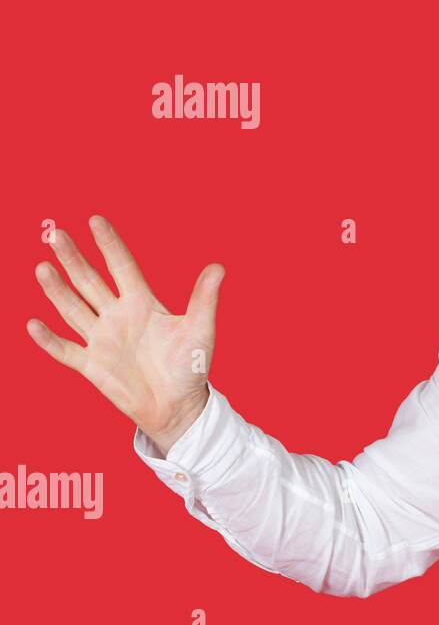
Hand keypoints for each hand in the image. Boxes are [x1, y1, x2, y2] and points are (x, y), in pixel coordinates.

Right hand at [27, 216, 224, 452]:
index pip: (122, 266)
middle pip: (90, 281)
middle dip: (73, 259)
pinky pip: (65, 350)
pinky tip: (33, 324)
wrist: (178, 405)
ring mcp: (101, 339)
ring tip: (42, 268)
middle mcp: (117, 316)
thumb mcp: (200, 329)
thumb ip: (204, 299)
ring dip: (57, 290)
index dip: (109, 244)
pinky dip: (49, 340)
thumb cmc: (190, 366)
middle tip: (56, 233)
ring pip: (73, 309)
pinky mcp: (92, 366)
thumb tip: (218, 268)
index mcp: (142, 303)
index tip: (95, 220)